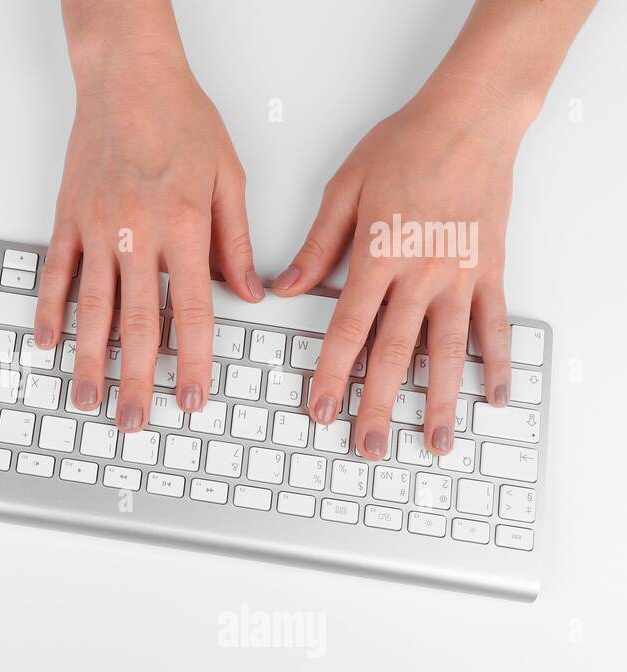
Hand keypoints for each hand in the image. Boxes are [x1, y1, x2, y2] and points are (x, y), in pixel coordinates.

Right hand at [36, 1, 261, 432]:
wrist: (127, 77)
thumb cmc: (180, 118)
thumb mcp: (228, 176)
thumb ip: (236, 241)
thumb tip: (249, 294)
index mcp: (184, 227)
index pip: (192, 312)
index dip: (194, 362)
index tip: (192, 400)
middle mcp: (137, 234)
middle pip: (136, 324)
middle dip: (136, 381)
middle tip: (133, 422)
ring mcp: (96, 229)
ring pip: (91, 309)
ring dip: (89, 361)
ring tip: (86, 399)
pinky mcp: (67, 219)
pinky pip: (55, 275)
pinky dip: (48, 311)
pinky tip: (46, 343)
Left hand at [273, 0, 594, 459]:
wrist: (471, 117)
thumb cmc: (406, 145)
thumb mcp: (344, 189)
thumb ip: (316, 246)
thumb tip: (283, 288)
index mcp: (376, 256)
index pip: (347, 330)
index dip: (332, 375)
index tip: (322, 410)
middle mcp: (420, 273)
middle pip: (394, 353)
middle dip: (377, 406)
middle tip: (367, 446)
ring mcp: (460, 275)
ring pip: (447, 351)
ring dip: (440, 401)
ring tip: (434, 442)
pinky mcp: (490, 269)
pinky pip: (493, 325)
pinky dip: (496, 362)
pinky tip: (494, 395)